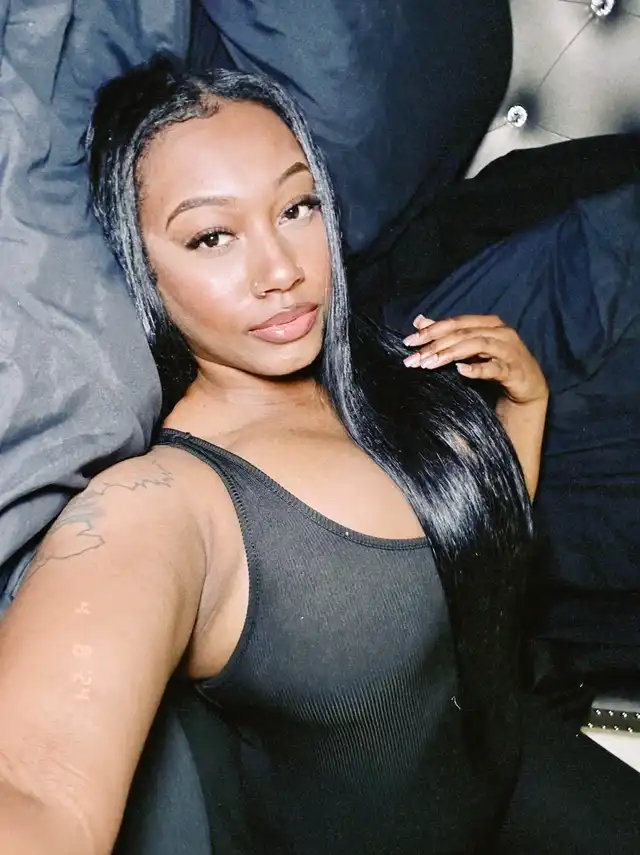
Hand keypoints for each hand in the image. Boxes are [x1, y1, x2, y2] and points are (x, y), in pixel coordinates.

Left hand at [403, 314, 547, 405]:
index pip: (455, 323)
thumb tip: (419, 321)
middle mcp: (500, 332)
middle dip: (435, 345)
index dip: (430, 331)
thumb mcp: (470, 349)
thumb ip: (447, 334)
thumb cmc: (496, 364)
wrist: (527, 388)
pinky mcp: (515, 370)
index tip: (408, 342)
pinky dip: (477, 368)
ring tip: (429, 364)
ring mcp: (509, 350)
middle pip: (462, 334)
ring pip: (476, 345)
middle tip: (413, 359)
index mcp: (488, 323)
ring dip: (450, 354)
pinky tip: (461, 371)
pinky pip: (495, 368)